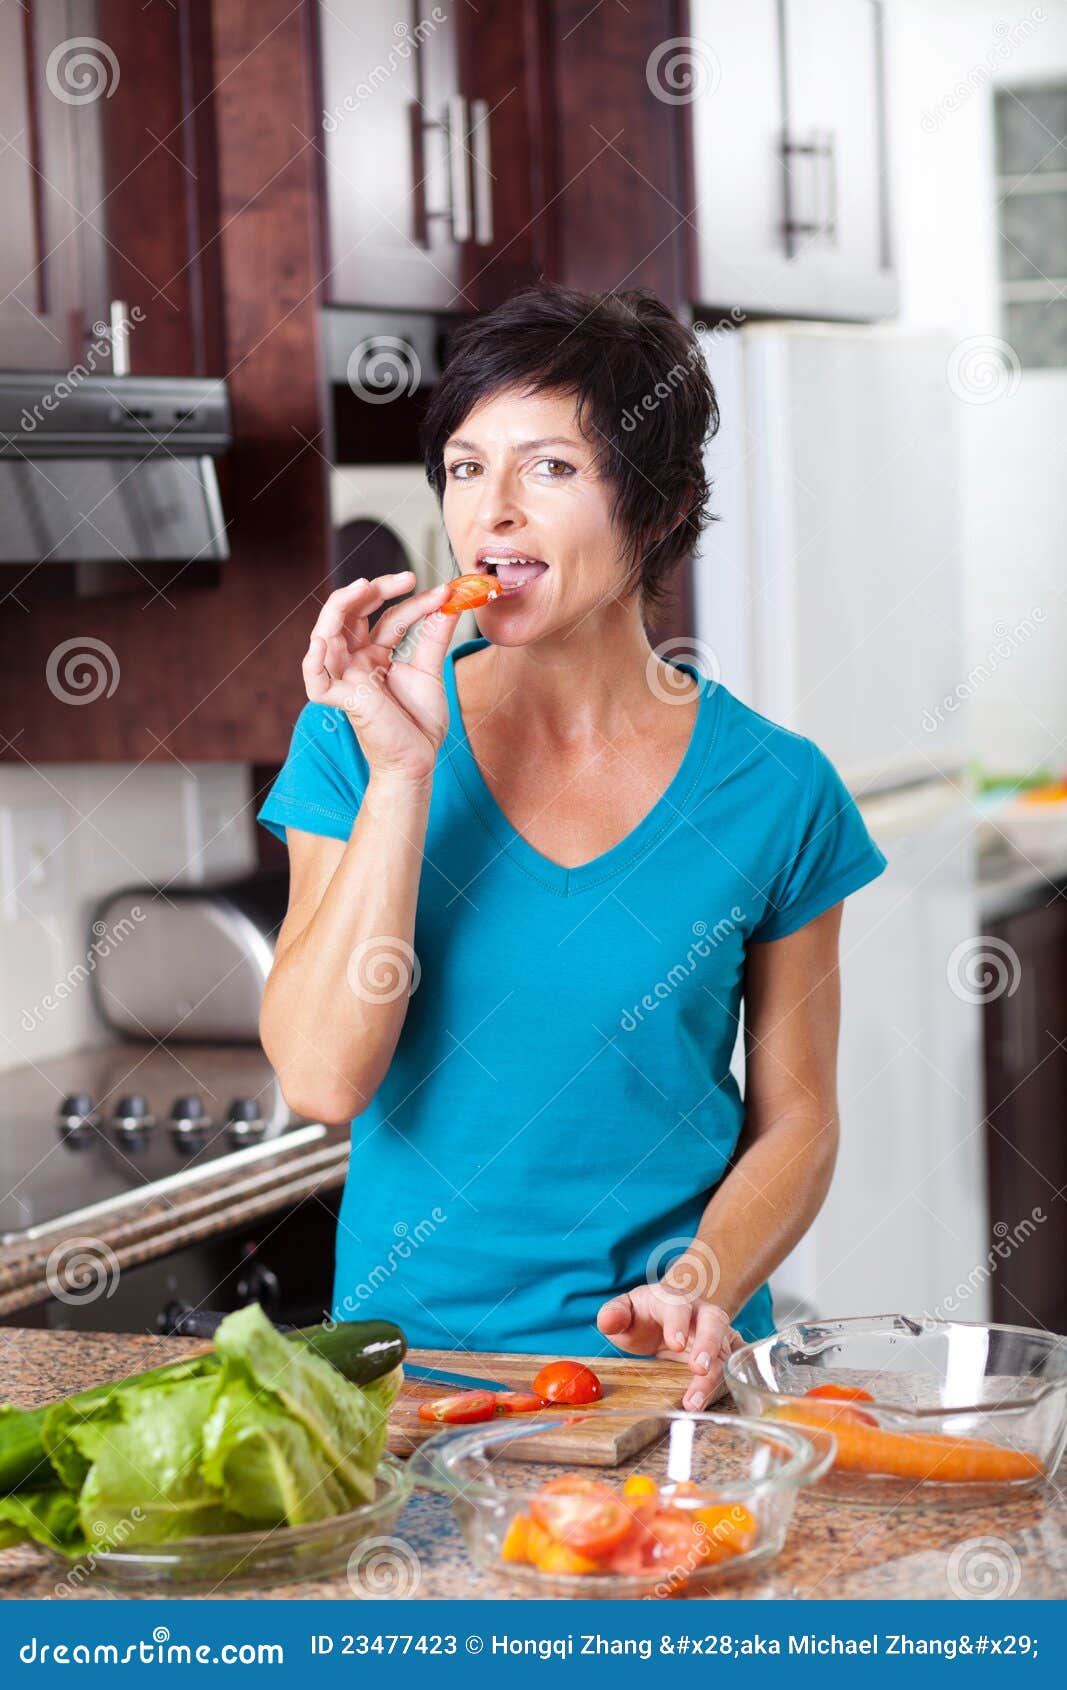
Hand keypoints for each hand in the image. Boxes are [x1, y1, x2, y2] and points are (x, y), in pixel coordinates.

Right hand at [303, 572, 453, 783]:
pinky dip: (313, 661)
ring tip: (363, 586)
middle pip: (350, 614)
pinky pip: (316, 680)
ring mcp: (346, 678)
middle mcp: (356, 661)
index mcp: (374, 654)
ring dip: (339, 607)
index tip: (444, 592)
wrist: (419, 760)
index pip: (387, 617)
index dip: (411, 600)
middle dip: (373, 590)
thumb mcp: (431, 670)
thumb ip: (435, 635)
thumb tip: (449, 600)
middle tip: (407, 576)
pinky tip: (322, 640)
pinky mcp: (342, 700)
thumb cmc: (420, 722)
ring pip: (326, 635)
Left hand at [596, 1284, 743, 1410]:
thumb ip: (614, 1314)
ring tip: (695, 1401)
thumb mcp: (625, 1311)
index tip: (674, 1343)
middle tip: (699, 1369)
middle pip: (713, 1322)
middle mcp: (701, 1313)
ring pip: (725, 1348)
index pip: (678, 1307)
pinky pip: (737, 1363)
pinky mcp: (727, 1350)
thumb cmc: (645, 1315)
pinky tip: (720, 1399)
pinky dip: (733, 1379)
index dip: (677, 1324)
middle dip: (708, 1344)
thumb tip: (607, 1321)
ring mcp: (718, 1332)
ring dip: (715, 1374)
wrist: (671, 1312)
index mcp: (673, 1300)